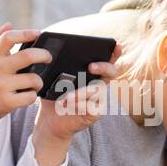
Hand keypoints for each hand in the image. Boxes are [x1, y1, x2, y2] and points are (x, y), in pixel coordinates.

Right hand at [0, 23, 47, 129]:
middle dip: (44, 55)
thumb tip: (9, 24)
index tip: (38, 33)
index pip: (8, 37)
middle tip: (48, 58)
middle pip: (27, 56)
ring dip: (39, 81)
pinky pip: (30, 96)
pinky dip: (33, 96)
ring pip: (33, 79)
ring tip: (35, 84)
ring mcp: (1, 86)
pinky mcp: (7, 102)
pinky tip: (27, 96)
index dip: (25, 33)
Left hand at [31, 45, 122, 165]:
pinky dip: (79, 105)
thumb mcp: (53, 79)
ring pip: (97, 90)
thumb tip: (53, 50)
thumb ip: (57, 66)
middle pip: (111, 72)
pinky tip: (68, 106)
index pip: (107, 60)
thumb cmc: (53, 96)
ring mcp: (99, 99)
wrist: (49, 119)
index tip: (117, 46)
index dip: (114, 53)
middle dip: (103, 67)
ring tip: (65, 98)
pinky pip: (92, 106)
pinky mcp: (96, 112)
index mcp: (91, 74)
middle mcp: (98, 84)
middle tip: (91, 67)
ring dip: (80, 92)